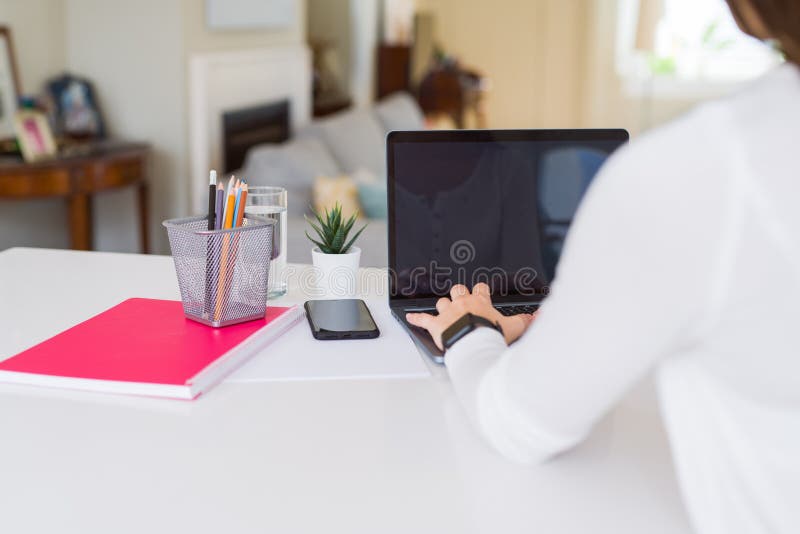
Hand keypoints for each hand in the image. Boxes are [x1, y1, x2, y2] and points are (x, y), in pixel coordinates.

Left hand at [406, 283, 535, 350]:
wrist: (474, 344)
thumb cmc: (491, 336)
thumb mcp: (513, 327)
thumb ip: (526, 321)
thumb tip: (538, 316)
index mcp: (480, 302)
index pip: (480, 288)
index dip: (480, 290)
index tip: (481, 292)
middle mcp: (462, 303)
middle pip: (458, 290)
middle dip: (459, 294)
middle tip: (461, 300)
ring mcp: (447, 313)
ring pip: (441, 301)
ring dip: (442, 306)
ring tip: (444, 311)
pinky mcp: (435, 325)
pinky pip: (423, 318)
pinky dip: (416, 318)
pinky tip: (409, 317)